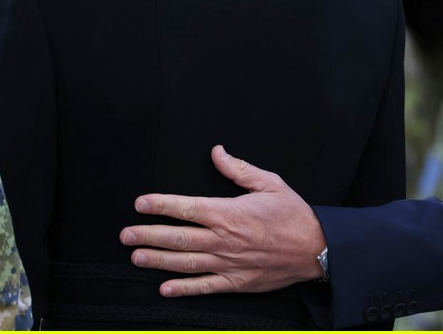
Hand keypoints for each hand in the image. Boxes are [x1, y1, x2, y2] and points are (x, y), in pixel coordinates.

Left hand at [119, 145, 326, 296]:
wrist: (317, 249)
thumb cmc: (294, 214)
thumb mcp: (270, 183)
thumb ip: (239, 169)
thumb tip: (217, 152)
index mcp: (230, 213)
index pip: (187, 208)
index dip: (161, 205)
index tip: (141, 203)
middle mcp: (225, 240)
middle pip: (179, 237)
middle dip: (148, 234)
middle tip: (125, 234)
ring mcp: (229, 264)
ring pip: (186, 263)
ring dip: (158, 260)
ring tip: (136, 256)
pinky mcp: (237, 282)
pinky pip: (205, 287)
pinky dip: (183, 290)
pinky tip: (165, 289)